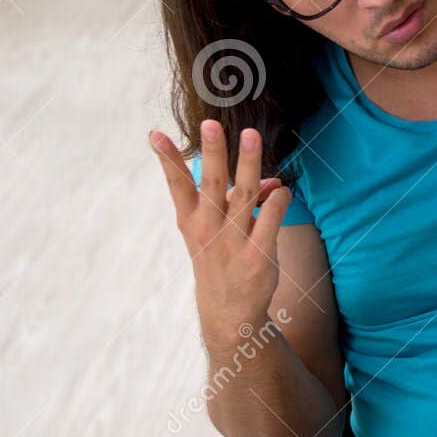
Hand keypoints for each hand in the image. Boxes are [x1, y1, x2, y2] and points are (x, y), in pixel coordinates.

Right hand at [149, 121, 290, 348]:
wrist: (229, 312)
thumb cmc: (221, 259)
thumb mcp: (217, 230)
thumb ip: (239, 202)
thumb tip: (270, 182)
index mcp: (191, 221)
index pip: (176, 185)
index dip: (167, 160)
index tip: (155, 134)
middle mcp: (209, 229)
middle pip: (211, 184)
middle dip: (212, 153)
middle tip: (211, 124)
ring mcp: (233, 242)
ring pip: (246, 194)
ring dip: (249, 163)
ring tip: (251, 135)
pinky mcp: (258, 255)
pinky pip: (272, 217)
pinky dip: (279, 198)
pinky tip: (281, 189)